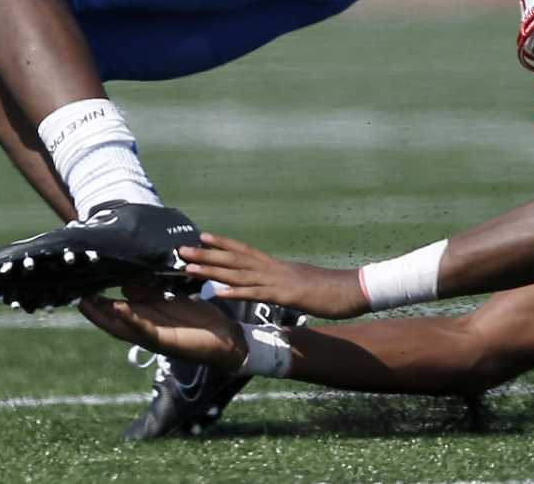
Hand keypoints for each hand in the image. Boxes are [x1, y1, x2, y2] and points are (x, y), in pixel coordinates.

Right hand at [78, 287, 247, 373]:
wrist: (224, 337)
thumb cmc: (197, 318)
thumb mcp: (170, 299)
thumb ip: (150, 290)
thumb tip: (127, 280)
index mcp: (145, 317)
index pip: (116, 310)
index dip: (98, 302)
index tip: (81, 288)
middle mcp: (144, 329)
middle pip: (112, 320)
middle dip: (93, 310)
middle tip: (74, 295)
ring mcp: (152, 337)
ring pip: (122, 327)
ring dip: (104, 316)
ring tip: (87, 303)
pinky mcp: (165, 341)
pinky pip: (144, 330)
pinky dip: (131, 320)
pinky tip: (120, 309)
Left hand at [182, 232, 368, 319]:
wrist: (353, 289)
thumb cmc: (331, 290)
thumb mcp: (302, 286)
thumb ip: (285, 284)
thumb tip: (273, 286)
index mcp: (277, 267)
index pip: (244, 251)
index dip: (222, 244)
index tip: (201, 238)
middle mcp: (274, 269)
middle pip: (235, 259)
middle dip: (206, 255)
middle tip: (180, 250)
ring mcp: (279, 280)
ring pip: (239, 274)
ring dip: (212, 271)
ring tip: (188, 268)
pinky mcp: (286, 295)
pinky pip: (257, 293)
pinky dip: (236, 293)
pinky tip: (217, 293)